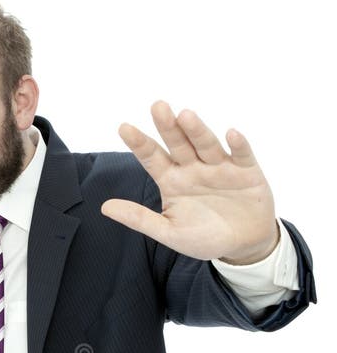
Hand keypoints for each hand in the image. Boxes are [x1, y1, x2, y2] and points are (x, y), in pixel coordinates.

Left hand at [101, 100, 278, 263]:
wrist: (243, 245)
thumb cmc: (204, 237)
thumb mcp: (169, 232)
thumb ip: (139, 219)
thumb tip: (105, 207)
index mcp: (172, 180)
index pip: (152, 158)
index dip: (139, 143)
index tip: (124, 128)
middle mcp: (193, 168)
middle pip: (178, 144)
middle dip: (168, 126)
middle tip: (158, 107)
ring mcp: (219, 167)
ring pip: (206, 144)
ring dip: (197, 131)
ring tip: (186, 116)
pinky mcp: (246, 171)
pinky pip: (241, 155)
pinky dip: (238, 144)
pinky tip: (231, 134)